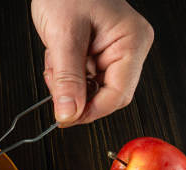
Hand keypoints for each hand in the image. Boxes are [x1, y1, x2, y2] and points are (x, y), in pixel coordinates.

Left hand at [31, 0, 153, 125]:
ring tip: (54, 60)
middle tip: (54, 81)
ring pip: (90, 90)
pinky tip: (56, 57)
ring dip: (66, 85)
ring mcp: (112, 51)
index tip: (65, 118)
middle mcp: (127, 48)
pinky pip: (81, 79)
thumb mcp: (64, 35)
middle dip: (75, 95)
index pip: (118, 95)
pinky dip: (63, 76)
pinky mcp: (97, 53)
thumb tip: (69, 114)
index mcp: (132, 41)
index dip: (90, 111)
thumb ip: (66, 78)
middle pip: (105, 95)